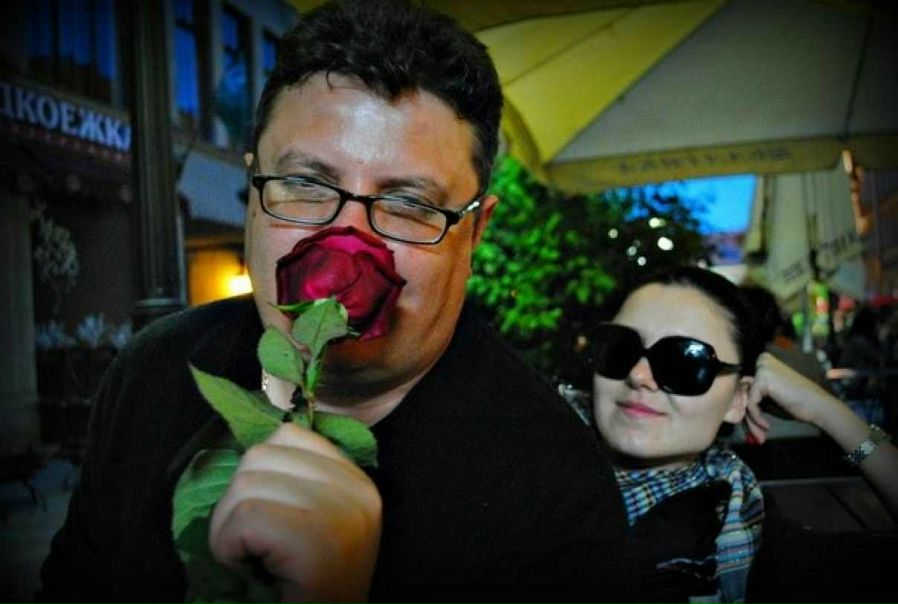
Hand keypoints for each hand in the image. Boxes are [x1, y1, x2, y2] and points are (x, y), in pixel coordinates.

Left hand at [209, 423, 381, 602]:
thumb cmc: (304, 590)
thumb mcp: (309, 523)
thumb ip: (294, 482)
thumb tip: (249, 445)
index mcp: (358, 481)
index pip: (289, 435)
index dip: (259, 477)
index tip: (269, 522)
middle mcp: (359, 490)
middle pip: (260, 456)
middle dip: (237, 503)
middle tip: (254, 547)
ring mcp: (343, 514)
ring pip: (245, 484)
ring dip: (229, 529)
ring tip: (254, 560)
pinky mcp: (320, 542)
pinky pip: (244, 519)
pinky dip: (228, 548)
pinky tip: (252, 570)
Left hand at [746, 352, 837, 431]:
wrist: (818, 406)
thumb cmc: (797, 403)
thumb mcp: (771, 398)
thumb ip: (754, 396)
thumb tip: (736, 404)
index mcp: (765, 362)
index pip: (745, 385)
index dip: (747, 406)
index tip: (752, 424)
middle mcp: (762, 361)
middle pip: (745, 392)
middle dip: (749, 416)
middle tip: (755, 433)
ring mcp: (763, 369)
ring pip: (746, 399)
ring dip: (752, 420)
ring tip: (759, 434)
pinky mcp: (763, 380)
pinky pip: (751, 403)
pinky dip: (756, 417)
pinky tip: (766, 425)